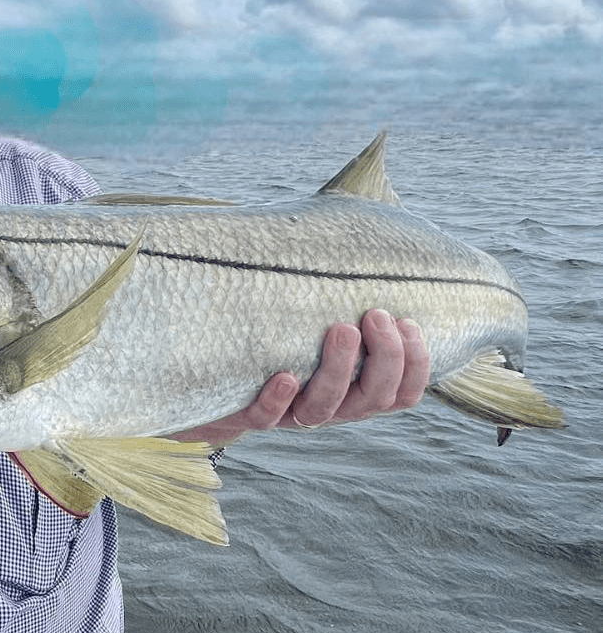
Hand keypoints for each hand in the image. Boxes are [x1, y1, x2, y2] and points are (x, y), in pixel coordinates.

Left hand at [171, 309, 429, 445]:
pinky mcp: (251, 414)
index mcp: (354, 389)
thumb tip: (366, 216)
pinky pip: (268, 416)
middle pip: (373, 398)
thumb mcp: (317, 317)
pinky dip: (278, 401)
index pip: (402, 393)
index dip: (416, 364)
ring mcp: (291, 413)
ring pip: (325, 409)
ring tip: (342, 327)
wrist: (217, 380)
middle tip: (376, 314)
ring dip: (338, 369)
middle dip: (385, 358)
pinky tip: (286, 377)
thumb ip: (343, 287)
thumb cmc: (281, 337)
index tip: (408, 323)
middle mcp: (331, 406)